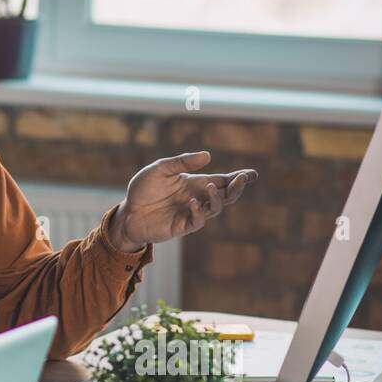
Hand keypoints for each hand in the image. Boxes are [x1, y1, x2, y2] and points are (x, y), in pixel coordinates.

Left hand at [110, 150, 256, 249]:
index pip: (222, 180)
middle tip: (242, 178)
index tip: (253, 174)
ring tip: (210, 186)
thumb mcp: (160, 169)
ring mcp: (191, 213)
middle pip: (225, 195)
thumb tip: (208, 156)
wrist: (128, 212)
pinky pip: (197, 220)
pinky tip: (193, 202)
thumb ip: (182, 162)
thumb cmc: (144, 189)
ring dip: (217, 198)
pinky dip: (199, 211)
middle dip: (236, 187)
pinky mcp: (182, 226)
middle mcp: (197, 198)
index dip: (239, 178)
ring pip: (215, 208)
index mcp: (195, 183)